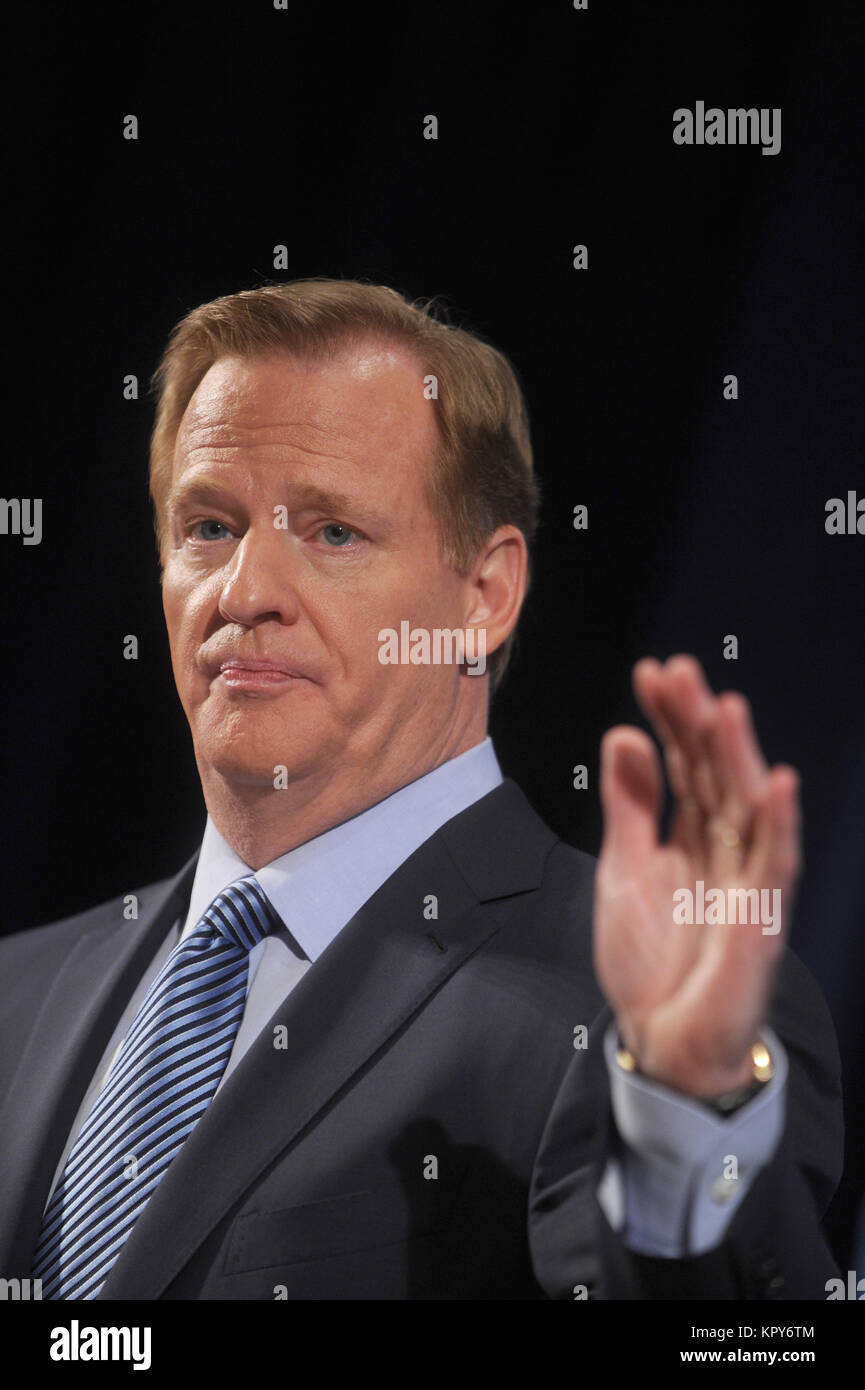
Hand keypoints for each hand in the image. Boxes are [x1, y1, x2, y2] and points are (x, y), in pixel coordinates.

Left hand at [593, 655, 800, 1097]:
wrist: (661, 1042)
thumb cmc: (650, 959)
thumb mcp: (626, 868)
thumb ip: (630, 806)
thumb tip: (625, 734)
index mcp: (693, 836)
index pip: (684, 764)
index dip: (671, 720)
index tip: (651, 672)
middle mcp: (725, 849)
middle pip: (716, 774)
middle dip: (699, 724)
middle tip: (679, 672)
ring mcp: (746, 882)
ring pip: (748, 808)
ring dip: (739, 758)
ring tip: (723, 707)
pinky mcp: (759, 920)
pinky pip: (774, 867)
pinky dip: (778, 825)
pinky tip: (776, 783)